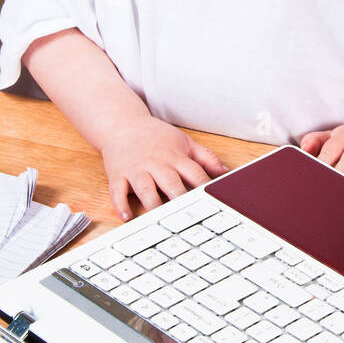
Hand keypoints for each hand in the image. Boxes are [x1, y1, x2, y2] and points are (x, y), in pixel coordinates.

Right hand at [100, 115, 228, 219]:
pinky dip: (120, 204)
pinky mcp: (118, 175)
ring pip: (145, 189)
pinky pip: (117, 190)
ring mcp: (136, 170)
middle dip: (180, 198)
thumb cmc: (156, 136)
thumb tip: (226, 171)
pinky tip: (126, 216)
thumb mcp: (184, 141)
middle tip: (188, 216)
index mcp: (175, 157)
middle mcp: (157, 164)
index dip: (204, 187)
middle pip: (171, 183)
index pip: (194, 174)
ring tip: (158, 219)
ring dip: (152, 203)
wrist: (123, 123)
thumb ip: (206, 157)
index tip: (212, 203)